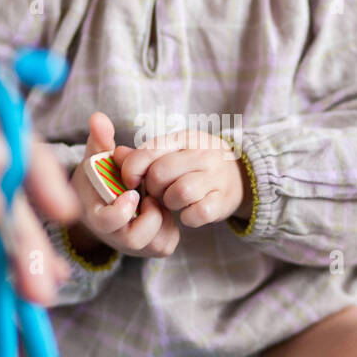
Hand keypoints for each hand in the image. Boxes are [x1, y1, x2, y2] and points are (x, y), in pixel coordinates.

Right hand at [65, 112, 179, 258]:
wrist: (106, 204)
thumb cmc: (100, 179)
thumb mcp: (97, 159)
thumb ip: (100, 140)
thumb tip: (98, 118)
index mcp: (96, 214)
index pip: (107, 222)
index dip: (122, 209)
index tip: (132, 192)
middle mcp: (114, 236)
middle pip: (134, 238)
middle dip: (149, 216)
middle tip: (150, 197)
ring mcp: (134, 245)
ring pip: (155, 243)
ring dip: (161, 218)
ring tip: (154, 200)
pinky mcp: (152, 248)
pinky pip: (167, 242)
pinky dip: (169, 225)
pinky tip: (161, 210)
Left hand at [120, 128, 250, 227]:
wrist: (241, 175)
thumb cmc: (195, 164)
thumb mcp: (172, 151)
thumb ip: (143, 154)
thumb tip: (115, 154)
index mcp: (184, 138)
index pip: (148, 151)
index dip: (132, 170)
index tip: (132, 181)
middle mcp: (202, 154)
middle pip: (160, 173)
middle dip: (152, 188)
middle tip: (158, 192)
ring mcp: (215, 177)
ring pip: (179, 192)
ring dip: (170, 203)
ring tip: (174, 201)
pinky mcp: (223, 201)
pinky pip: (197, 213)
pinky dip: (188, 218)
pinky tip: (189, 212)